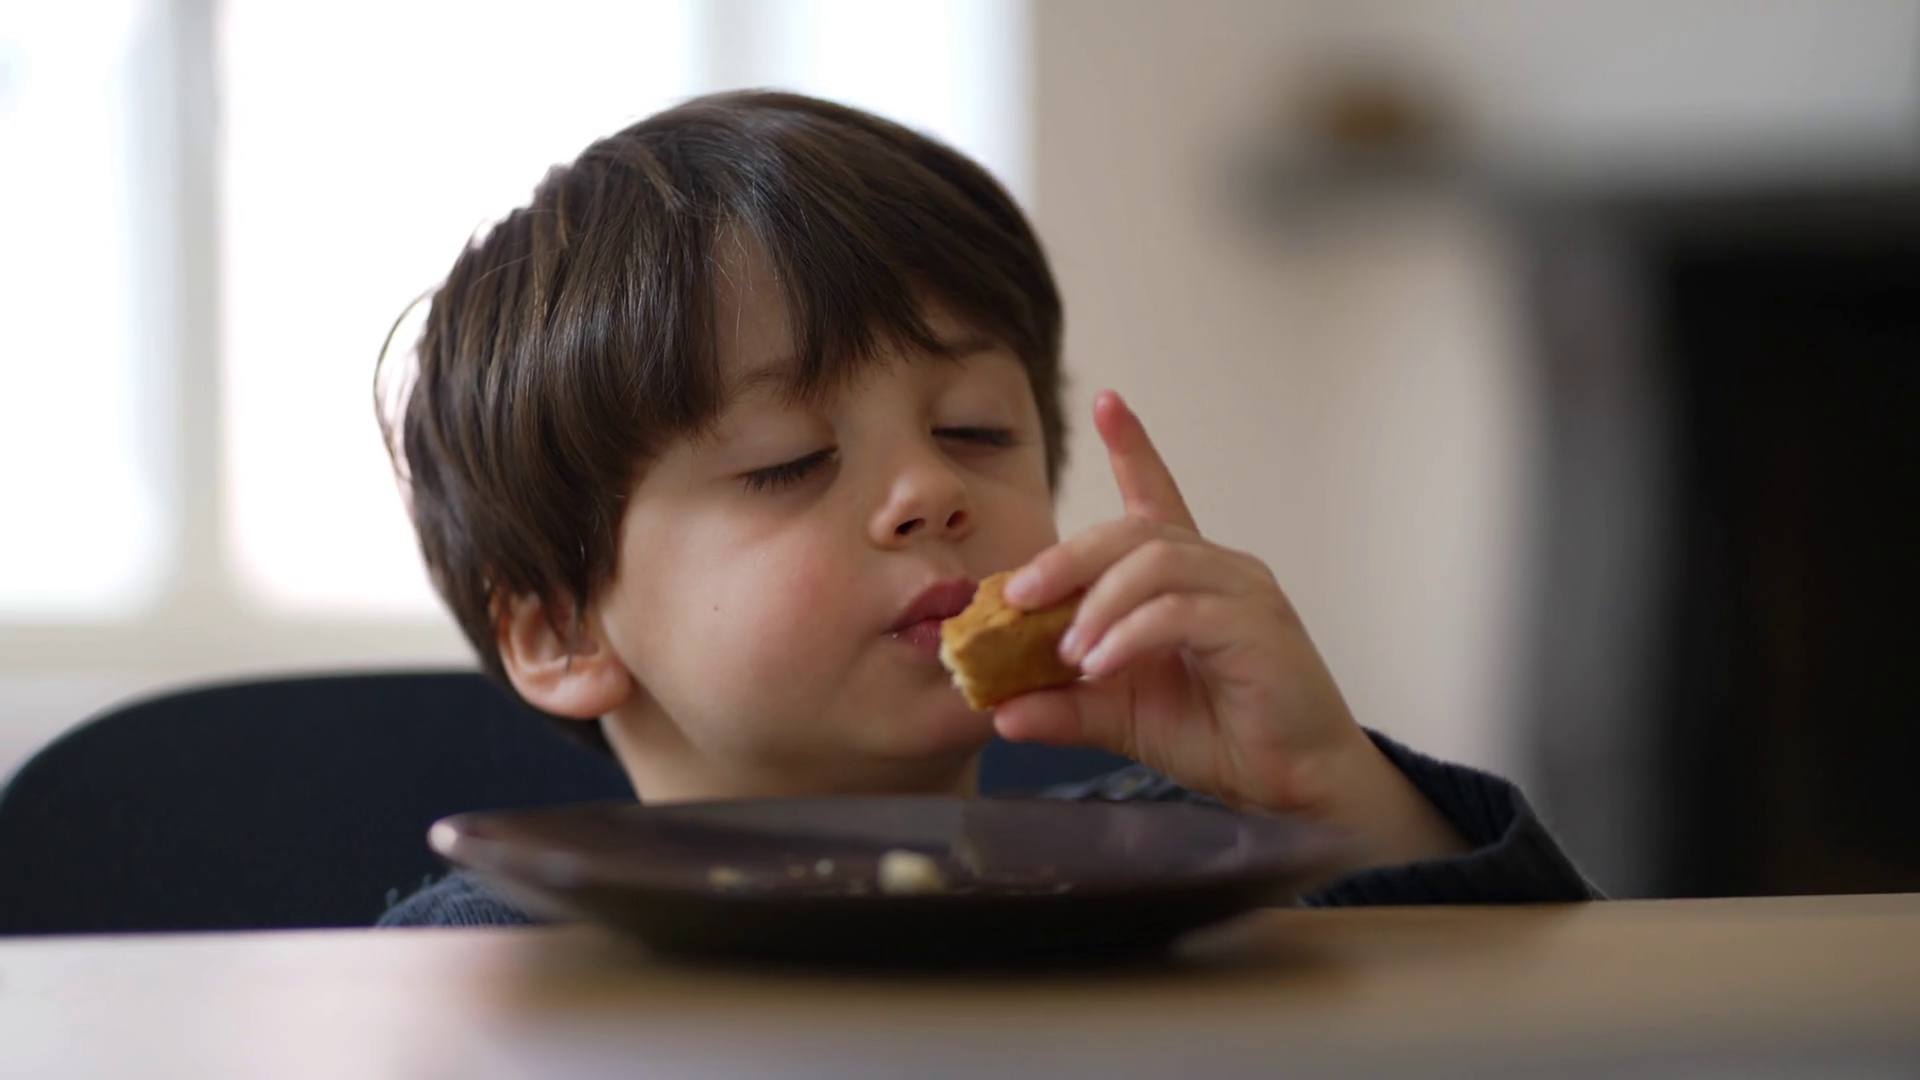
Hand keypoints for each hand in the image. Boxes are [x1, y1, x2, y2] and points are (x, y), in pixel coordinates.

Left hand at [995, 391, 1465, 866]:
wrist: (1296, 787)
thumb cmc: (1223, 737)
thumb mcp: (1125, 720)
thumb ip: (1066, 708)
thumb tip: (996, 712)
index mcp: (1187, 579)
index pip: (1158, 495)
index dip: (1135, 446)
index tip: (1108, 401)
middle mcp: (1219, 570)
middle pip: (1134, 531)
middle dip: (1069, 557)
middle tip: (1018, 595)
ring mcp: (1243, 593)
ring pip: (1155, 562)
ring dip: (1098, 602)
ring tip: (1066, 651)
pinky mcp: (1258, 627)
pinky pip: (1180, 611)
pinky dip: (1131, 634)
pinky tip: (1100, 665)